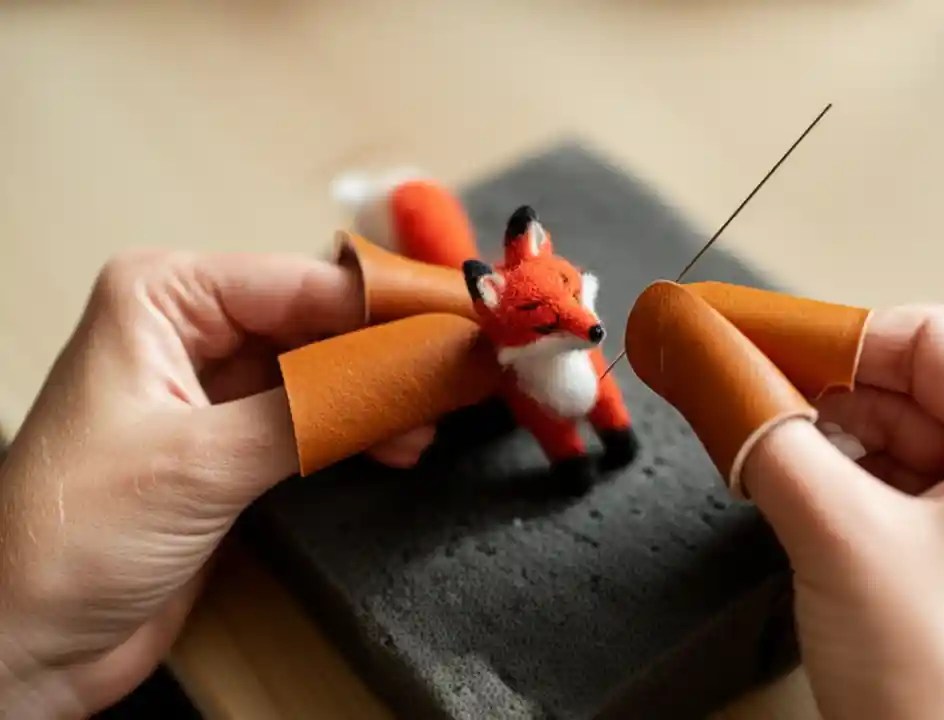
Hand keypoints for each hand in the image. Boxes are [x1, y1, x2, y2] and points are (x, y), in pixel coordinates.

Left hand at [0, 251, 434, 716]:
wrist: (27, 641)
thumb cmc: (71, 537)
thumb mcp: (202, 460)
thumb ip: (313, 410)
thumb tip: (412, 372)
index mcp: (162, 297)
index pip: (301, 283)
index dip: (385, 305)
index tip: (458, 323)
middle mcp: (188, 330)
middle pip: (319, 322)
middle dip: (389, 351)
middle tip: (461, 369)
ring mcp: (211, 389)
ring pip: (324, 371)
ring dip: (382, 395)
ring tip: (437, 416)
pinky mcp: (229, 445)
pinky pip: (314, 418)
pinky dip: (359, 430)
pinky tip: (401, 443)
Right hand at [741, 305, 943, 718]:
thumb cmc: (940, 691)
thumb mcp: (839, 533)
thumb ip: (766, 430)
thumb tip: (705, 357)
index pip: (929, 341)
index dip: (830, 336)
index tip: (748, 334)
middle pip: (915, 390)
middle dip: (820, 391)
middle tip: (737, 384)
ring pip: (904, 444)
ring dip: (827, 441)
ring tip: (760, 445)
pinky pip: (905, 495)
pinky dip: (845, 486)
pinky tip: (795, 490)